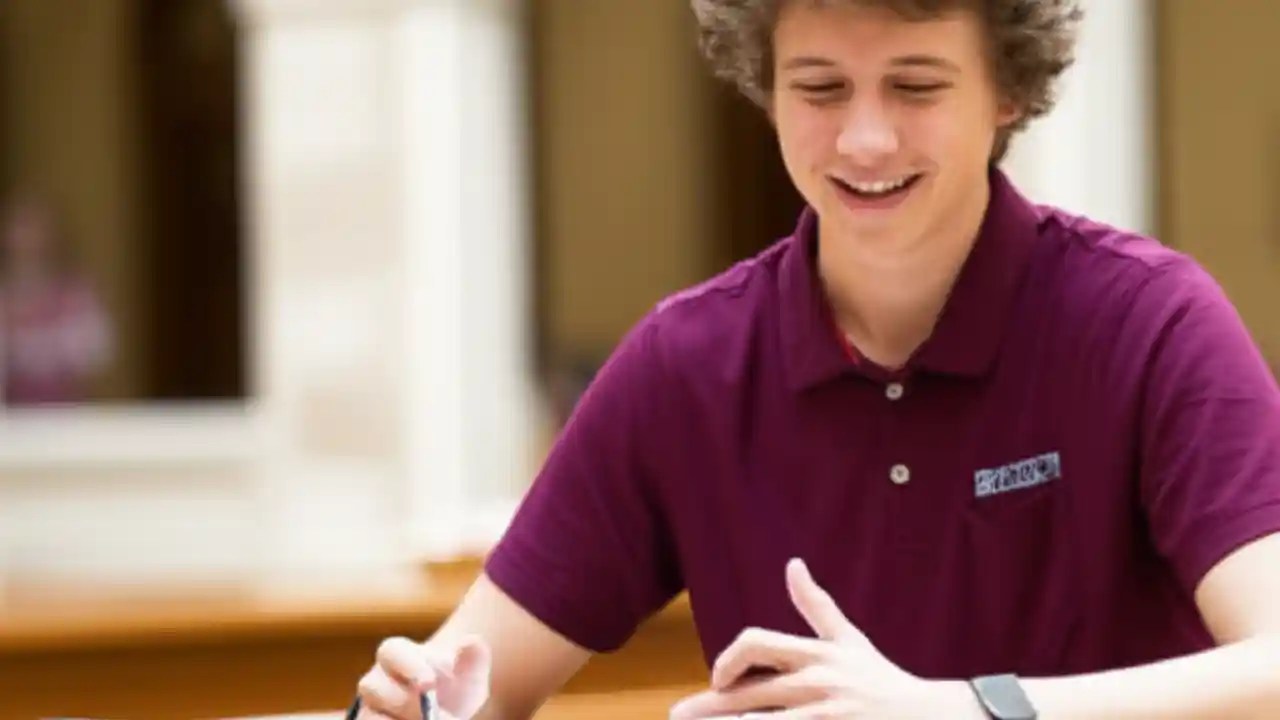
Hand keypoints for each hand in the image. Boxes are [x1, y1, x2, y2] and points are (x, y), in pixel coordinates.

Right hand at [356, 635, 491, 719]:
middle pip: (378, 690)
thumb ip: (473, 656)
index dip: (410, 667)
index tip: (431, 683)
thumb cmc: (455, 685)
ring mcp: (368, 709)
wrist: (447, 708)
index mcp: (394, 653)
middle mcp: (374, 681)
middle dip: (411, 705)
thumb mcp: (469, 671)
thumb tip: (471, 642)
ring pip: (372, 718)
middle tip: (444, 717)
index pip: (392, 653)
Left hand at [668, 558, 970, 718]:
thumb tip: (793, 564)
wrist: (929, 717)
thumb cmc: (880, 679)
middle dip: (710, 706)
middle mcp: (817, 681)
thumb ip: (816, 605)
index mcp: (815, 653)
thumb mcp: (848, 639)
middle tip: (678, 715)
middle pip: (750, 691)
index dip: (728, 657)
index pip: (757, 642)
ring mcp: (827, 713)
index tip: (716, 678)